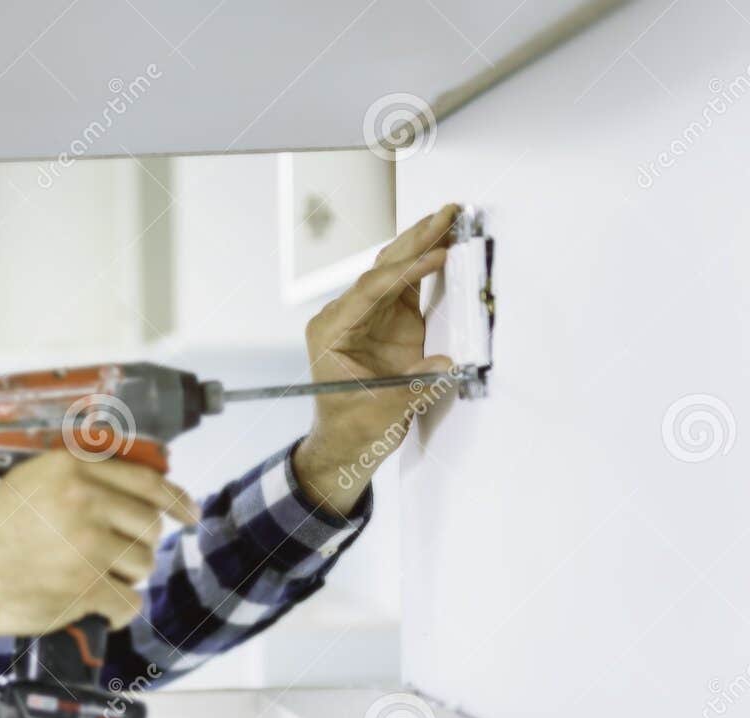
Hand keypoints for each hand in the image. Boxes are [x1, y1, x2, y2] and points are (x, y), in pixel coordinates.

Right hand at [0, 450, 198, 662]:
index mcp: (72, 469)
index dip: (176, 499)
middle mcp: (84, 501)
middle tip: (112, 558)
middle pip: (150, 527)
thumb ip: (79, 479)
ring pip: (143, 565)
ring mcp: (88, 545)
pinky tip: (96, 608)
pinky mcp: (86, 587)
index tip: (189, 514)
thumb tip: (132, 490)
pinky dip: (117, 611)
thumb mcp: (31, 484)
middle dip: (137, 547)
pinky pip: (130, 602)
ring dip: (125, 579)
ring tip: (89, 580)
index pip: (146, 480)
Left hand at [295, 203, 460, 514]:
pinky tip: (445, 243)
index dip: (404, 271)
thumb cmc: (351, 427)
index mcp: (331, 330)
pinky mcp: (388, 321)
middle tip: (446, 212)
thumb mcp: (381, 413)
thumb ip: (413, 387)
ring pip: (394, 270)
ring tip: (450, 216)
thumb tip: (446, 364)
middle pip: (381, 270)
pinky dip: (427, 264)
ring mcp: (367, 315)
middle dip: (414, 241)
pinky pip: (407, 284)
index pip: (369, 290)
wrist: (346, 443)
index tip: (435, 255)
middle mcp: (345, 315)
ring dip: (422, 244)